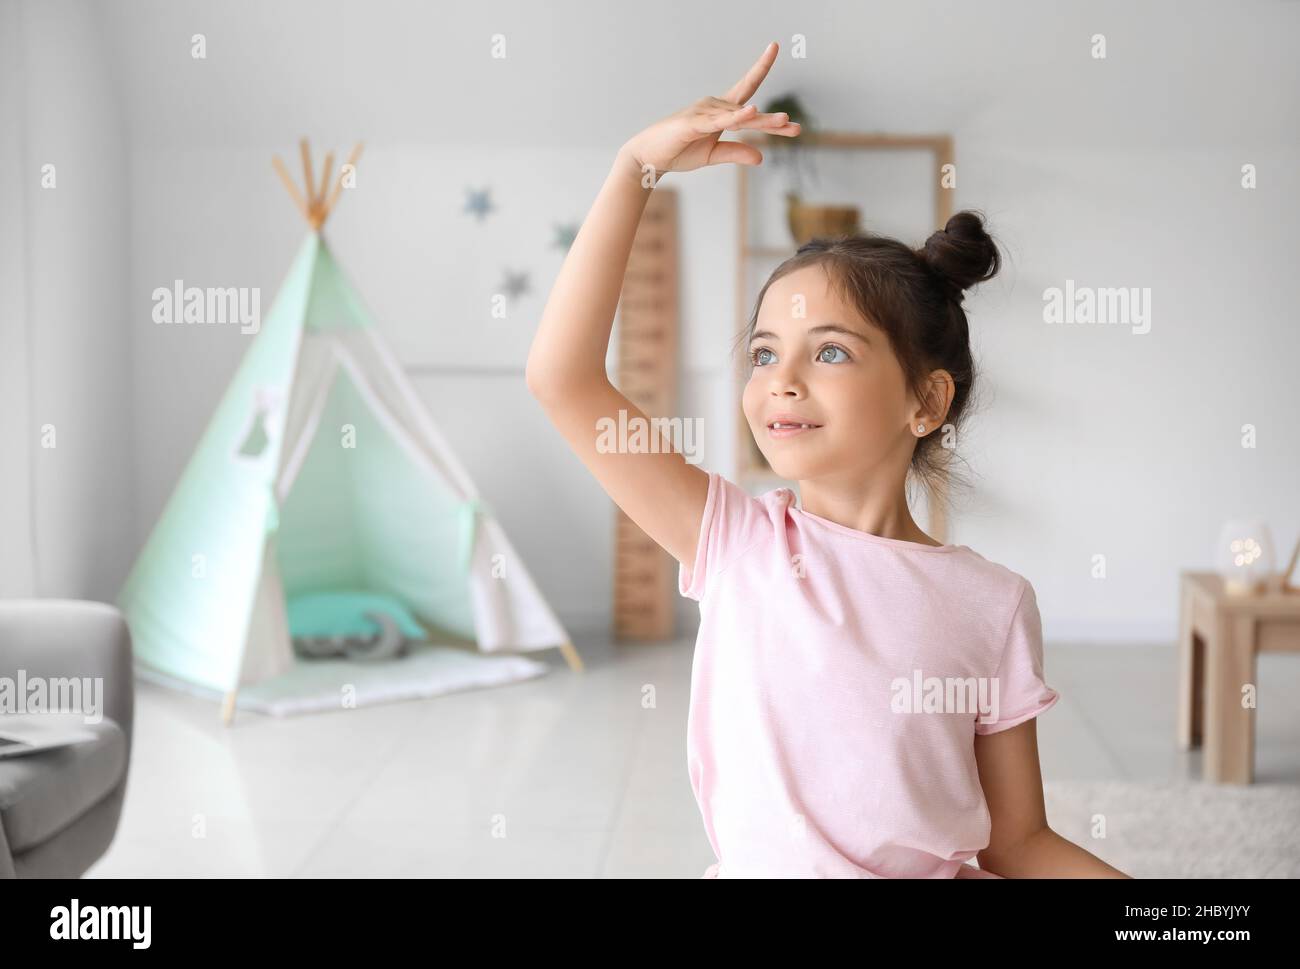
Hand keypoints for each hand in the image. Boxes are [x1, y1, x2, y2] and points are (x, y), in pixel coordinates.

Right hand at [620, 41, 799, 182]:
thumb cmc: (679, 151)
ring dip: (762, 121)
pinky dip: (735, 118)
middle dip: (773, 122)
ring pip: (739, 118)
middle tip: (797, 128)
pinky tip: (751, 112)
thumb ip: (736, 153)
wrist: (650, 157)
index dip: (760, 67)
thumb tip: (761, 157)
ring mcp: (704, 113)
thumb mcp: (713, 155)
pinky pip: (719, 121)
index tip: (774, 47)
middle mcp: (714, 106)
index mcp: (721, 111)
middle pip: (750, 113)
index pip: (746, 90)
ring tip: (785, 122)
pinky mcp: (693, 124)